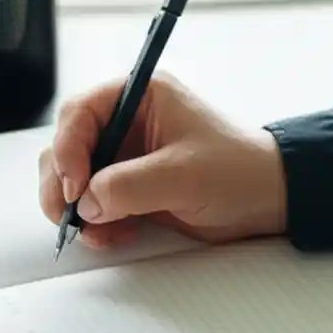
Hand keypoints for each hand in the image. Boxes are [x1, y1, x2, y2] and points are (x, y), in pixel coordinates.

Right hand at [39, 72, 288, 249]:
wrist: (270, 201)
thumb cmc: (238, 172)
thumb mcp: (182, 174)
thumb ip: (128, 186)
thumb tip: (85, 203)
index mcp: (139, 96)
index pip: (79, 113)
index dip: (67, 148)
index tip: (75, 186)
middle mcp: (124, 122)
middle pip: (64, 147)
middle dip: (61, 184)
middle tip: (71, 216)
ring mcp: (122, 156)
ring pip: (70, 178)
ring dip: (74, 208)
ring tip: (96, 231)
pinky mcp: (125, 187)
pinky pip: (88, 204)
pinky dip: (92, 224)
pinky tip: (113, 235)